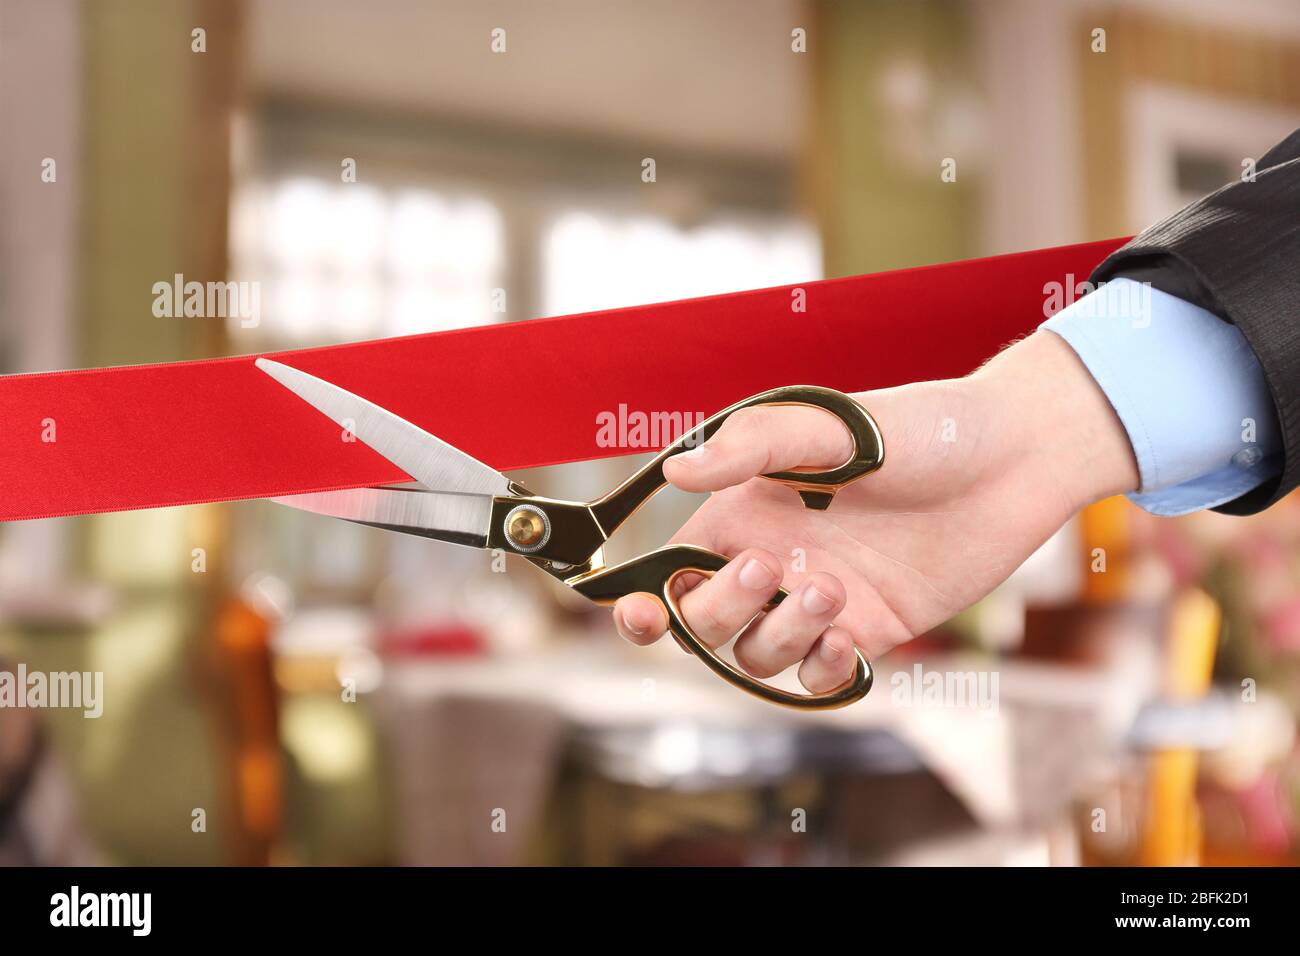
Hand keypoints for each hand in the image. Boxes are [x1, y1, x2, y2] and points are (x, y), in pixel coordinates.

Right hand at [611, 331, 1139, 691]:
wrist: (1011, 458)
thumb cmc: (917, 427)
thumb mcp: (830, 425)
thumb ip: (753, 448)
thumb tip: (675, 473)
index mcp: (744, 512)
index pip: (672, 571)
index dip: (644, 603)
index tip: (638, 614)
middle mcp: (772, 561)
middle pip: (706, 624)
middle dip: (723, 608)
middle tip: (772, 565)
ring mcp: (818, 600)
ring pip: (759, 656)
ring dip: (782, 634)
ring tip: (834, 590)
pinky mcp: (870, 629)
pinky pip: (821, 676)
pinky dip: (823, 671)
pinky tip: (849, 642)